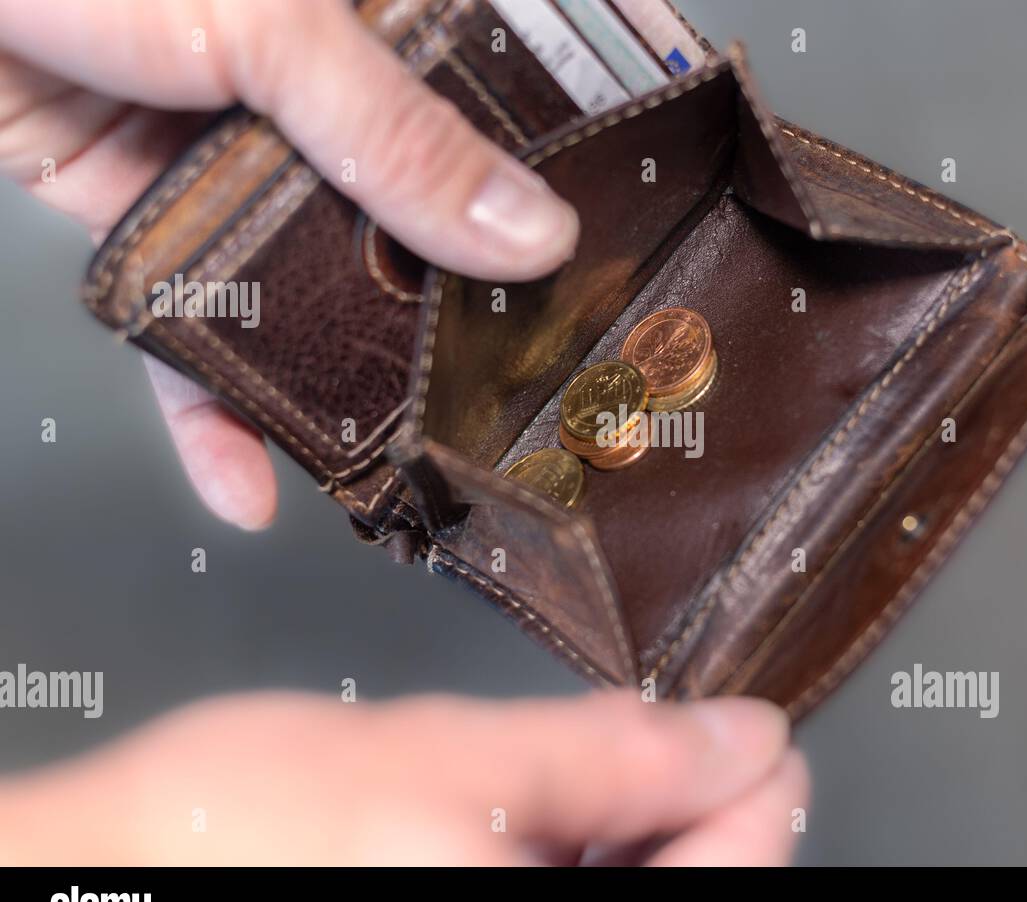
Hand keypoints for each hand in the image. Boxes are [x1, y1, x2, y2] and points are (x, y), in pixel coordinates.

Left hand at [0, 0, 579, 528]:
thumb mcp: (266, 23)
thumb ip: (397, 133)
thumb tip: (527, 230)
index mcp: (378, 17)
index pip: (501, 107)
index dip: (560, 187)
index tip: (612, 267)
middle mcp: (319, 95)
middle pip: (417, 222)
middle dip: (459, 311)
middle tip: (518, 388)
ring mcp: (241, 165)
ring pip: (318, 290)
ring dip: (347, 377)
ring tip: (409, 456)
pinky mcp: (163, 225)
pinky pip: (204, 329)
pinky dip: (216, 410)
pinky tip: (249, 478)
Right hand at [0, 691, 808, 864]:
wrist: (104, 877)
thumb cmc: (238, 828)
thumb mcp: (446, 757)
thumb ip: (609, 755)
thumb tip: (738, 736)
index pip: (725, 883)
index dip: (762, 802)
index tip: (768, 739)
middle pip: (681, 898)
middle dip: (704, 819)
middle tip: (710, 739)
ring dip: (647, 840)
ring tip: (634, 765)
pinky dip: (581, 863)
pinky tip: (570, 816)